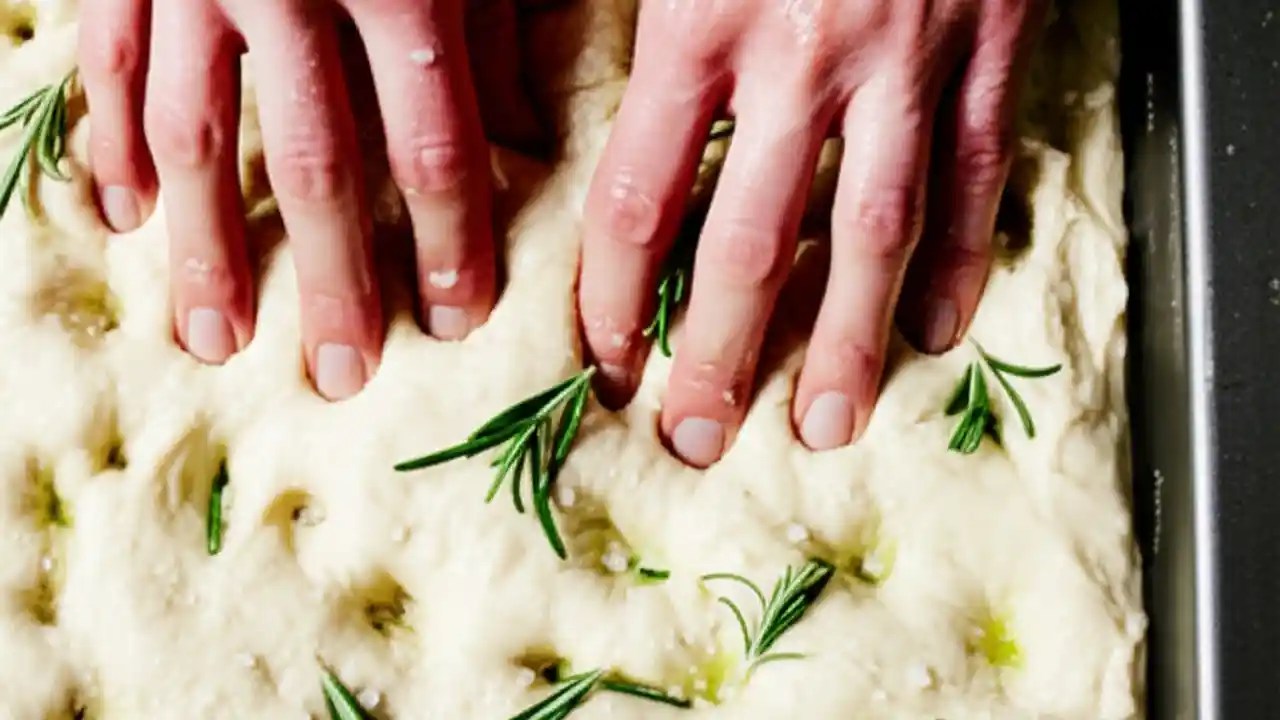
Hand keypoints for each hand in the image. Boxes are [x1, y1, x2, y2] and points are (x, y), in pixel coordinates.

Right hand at [78, 0, 538, 398]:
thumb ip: (485, 30)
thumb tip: (520, 145)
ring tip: (216, 340)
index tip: (458, 320)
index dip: (451, 240)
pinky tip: (115, 220)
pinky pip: (108, 66)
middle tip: (344, 378)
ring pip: (192, 135)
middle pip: (313, 166)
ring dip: (204, 247)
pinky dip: (107, 144)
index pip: (434, 143)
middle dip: (332, 279)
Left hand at [578, 0, 1044, 465]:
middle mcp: (800, 50)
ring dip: (849, 339)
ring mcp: (906, 53)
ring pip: (874, 228)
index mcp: (699, 22)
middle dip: (721, 357)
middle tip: (699, 436)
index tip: (610, 364)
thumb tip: (618, 141)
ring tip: (828, 423)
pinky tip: (935, 329)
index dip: (614, 297)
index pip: (639, 200)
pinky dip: (961, 258)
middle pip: (750, 243)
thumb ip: (656, 38)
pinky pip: (976, 169)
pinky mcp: (996, 38)